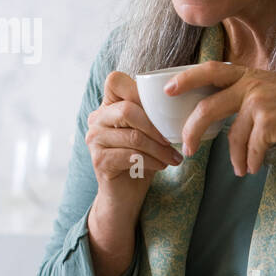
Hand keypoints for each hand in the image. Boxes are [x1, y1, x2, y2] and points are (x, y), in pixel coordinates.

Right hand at [87, 71, 183, 202]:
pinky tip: (161, 166)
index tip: (160, 110)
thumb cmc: (140, 158)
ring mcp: (94, 140)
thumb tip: (181, 104)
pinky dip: (151, 161)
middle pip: (126, 110)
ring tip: (173, 157)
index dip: (138, 90)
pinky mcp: (99, 161)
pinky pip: (130, 156)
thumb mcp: (148, 132)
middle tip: (172, 141)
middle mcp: (96, 119)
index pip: (115, 81)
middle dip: (155, 126)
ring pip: (133, 136)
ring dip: (159, 149)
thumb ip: (152, 114)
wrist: (125, 194)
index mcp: (107, 106)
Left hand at [164, 62, 275, 182]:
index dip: (187, 78)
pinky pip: (250, 148)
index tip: (168, 88)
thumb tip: (222, 116)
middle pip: (208, 107)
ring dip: (235, 158)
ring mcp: (259, 102)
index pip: (212, 70)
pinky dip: (251, 161)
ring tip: (240, 170)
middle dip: (192, 130)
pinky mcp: (268, 121)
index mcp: (249, 75)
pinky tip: (254, 168)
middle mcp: (251, 85)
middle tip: (187, 149)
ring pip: (232, 136)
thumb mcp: (272, 90)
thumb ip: (248, 95)